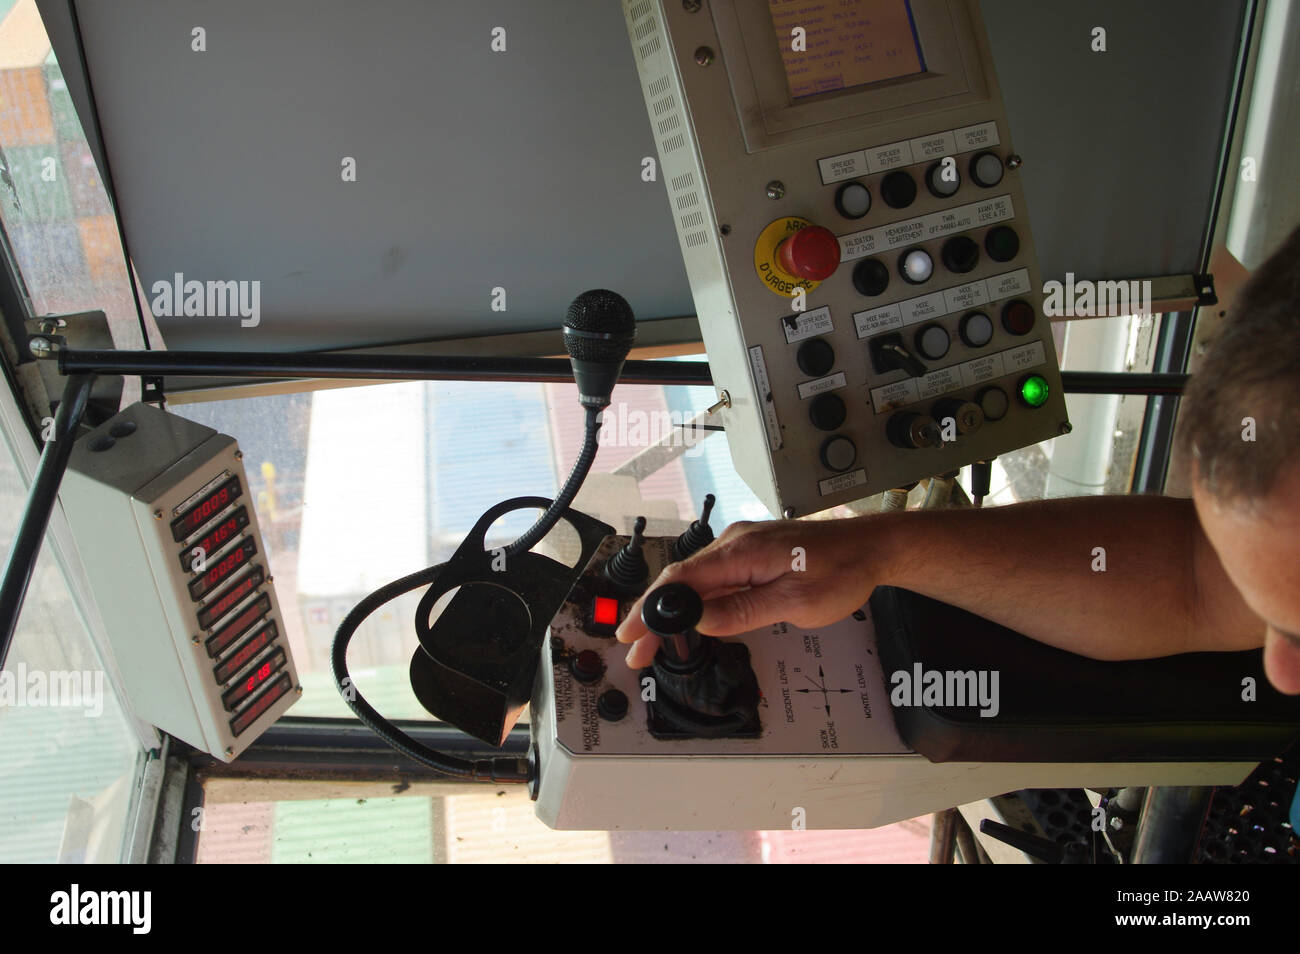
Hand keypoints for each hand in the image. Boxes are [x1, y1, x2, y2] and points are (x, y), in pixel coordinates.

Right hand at [616, 515, 881, 666]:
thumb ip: (745, 611)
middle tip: (636, 651)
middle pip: (681, 581)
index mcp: (743, 551)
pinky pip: (713, 578)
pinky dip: (694, 602)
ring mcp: (742, 547)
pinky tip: (687, 622)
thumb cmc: (843, 571)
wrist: (872, 547)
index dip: (652, 608)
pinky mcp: (751, 555)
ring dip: (672, 612)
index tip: (632, 633)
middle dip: (654, 616)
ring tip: (653, 644)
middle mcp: (735, 544)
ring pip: (695, 581)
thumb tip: (703, 623)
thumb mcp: (797, 602)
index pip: (682, 580)